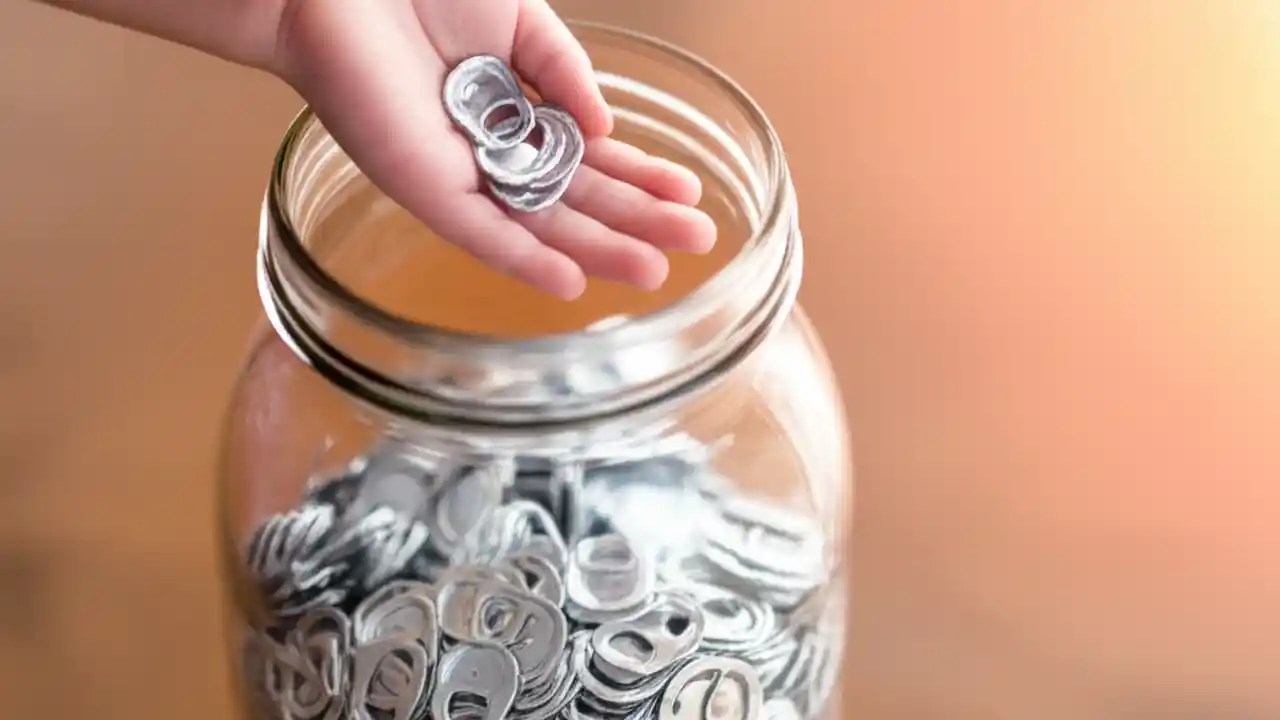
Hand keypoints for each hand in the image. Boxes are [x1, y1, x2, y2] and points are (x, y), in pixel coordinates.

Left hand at [274, 0, 716, 298]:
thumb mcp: (519, 17)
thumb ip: (563, 69)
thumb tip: (607, 127)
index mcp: (515, 109)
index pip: (589, 155)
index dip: (640, 174)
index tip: (688, 194)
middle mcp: (491, 150)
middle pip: (575, 197)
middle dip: (636, 218)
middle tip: (696, 242)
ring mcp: (458, 172)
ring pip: (538, 223)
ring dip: (598, 249)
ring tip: (655, 271)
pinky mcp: (420, 185)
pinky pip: (479, 231)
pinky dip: (522, 259)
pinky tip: (569, 283)